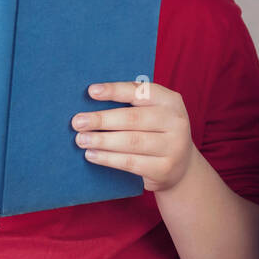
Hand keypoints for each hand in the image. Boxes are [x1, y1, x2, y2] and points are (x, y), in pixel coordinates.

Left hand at [71, 81, 195, 192]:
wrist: (181, 166)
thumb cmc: (157, 132)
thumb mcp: (154, 113)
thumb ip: (132, 105)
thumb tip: (91, 99)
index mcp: (171, 101)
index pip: (141, 92)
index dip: (115, 90)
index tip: (91, 91)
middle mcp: (176, 122)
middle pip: (133, 119)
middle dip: (102, 120)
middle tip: (78, 122)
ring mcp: (173, 147)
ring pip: (131, 142)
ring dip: (101, 140)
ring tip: (81, 139)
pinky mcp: (163, 169)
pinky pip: (130, 163)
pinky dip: (108, 158)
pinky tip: (92, 155)